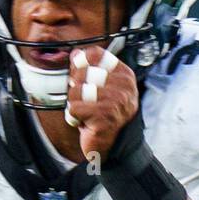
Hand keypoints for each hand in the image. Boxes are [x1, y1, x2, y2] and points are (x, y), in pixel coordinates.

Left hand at [65, 46, 138, 161]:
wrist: (115, 146)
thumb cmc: (107, 115)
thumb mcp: (102, 88)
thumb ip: (90, 69)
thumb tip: (75, 54)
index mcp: (124, 75)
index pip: (95, 54)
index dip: (81, 63)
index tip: (82, 76)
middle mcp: (123, 86)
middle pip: (82, 72)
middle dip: (76, 87)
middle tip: (86, 100)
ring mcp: (115, 102)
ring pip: (76, 91)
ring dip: (75, 104)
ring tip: (86, 112)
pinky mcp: (104, 118)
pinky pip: (75, 108)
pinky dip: (74, 118)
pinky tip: (86, 122)